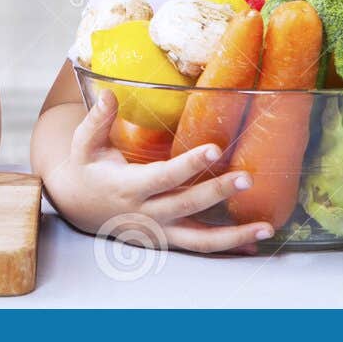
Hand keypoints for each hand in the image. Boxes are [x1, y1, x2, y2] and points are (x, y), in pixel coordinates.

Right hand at [51, 90, 275, 253]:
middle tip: (247, 179)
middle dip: (218, 193)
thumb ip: (97, 120)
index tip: (214, 149)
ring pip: (199, 239)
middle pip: (187, 206)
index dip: (189, 165)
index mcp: (127, 187)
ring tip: (265, 227)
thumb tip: (110, 94)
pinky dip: (227, 247)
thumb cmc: (85, 170)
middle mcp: (146, 213)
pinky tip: (254, 243)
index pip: (164, 176)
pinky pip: (199, 247)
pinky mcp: (166, 239)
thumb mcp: (83, 144)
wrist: (77, 208)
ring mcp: (158, 231)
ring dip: (234, 236)